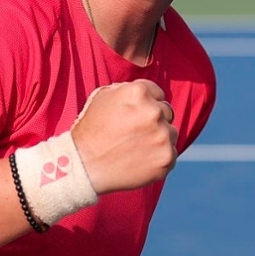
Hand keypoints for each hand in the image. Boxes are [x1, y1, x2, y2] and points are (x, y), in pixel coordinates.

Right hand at [69, 79, 177, 193]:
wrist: (83, 166)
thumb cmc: (91, 130)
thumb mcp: (103, 97)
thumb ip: (128, 89)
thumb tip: (147, 93)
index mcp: (138, 92)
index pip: (158, 93)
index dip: (146, 105)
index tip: (135, 116)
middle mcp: (153, 111)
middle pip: (166, 112)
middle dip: (154, 121)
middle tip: (134, 134)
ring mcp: (162, 136)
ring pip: (171, 133)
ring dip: (159, 139)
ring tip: (135, 148)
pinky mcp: (166, 157)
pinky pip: (170, 154)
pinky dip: (159, 158)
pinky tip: (140, 161)